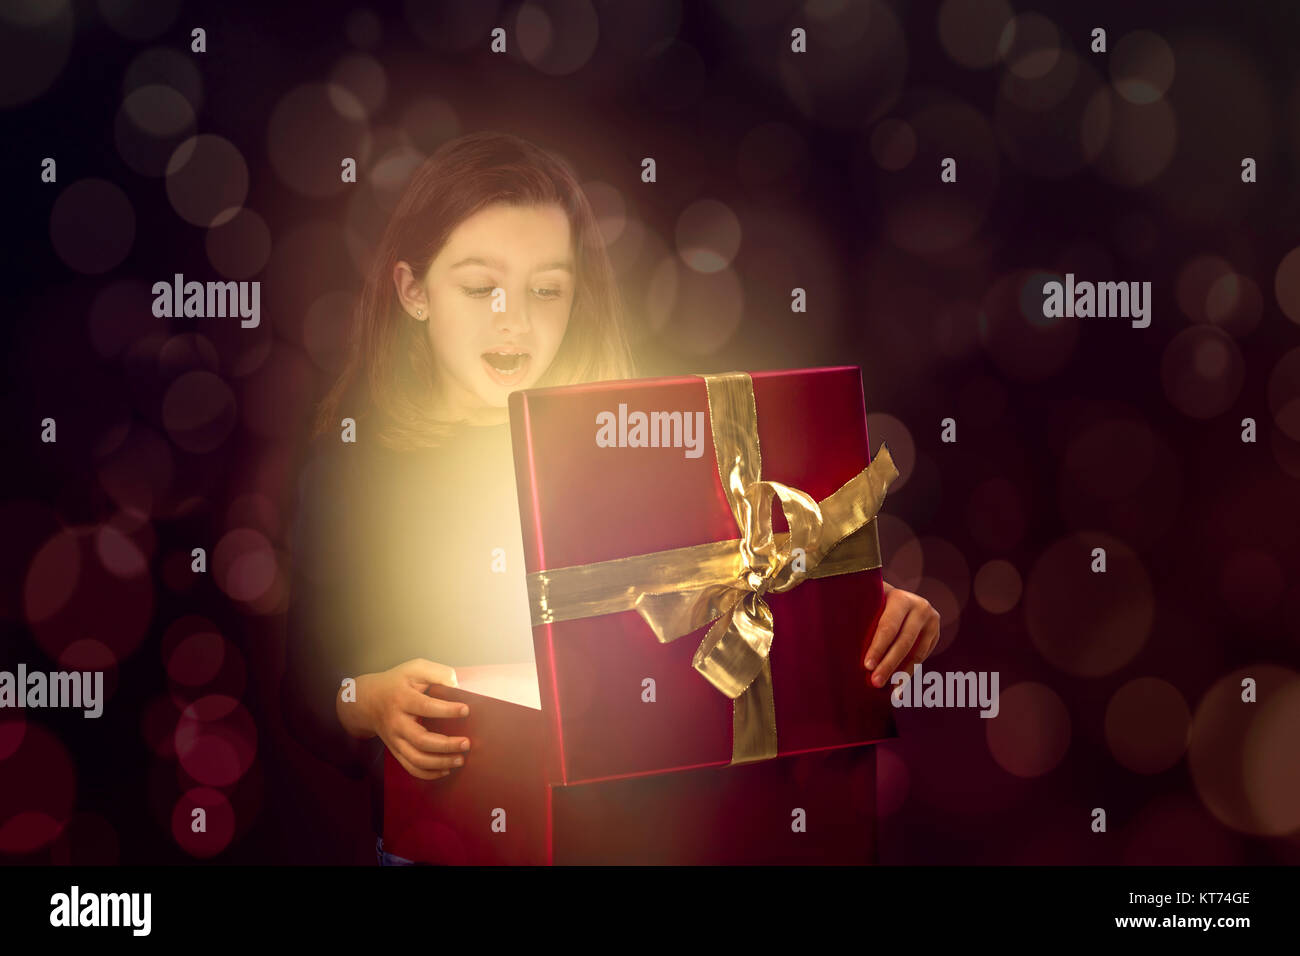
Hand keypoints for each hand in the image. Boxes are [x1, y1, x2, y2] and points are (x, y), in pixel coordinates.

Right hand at [345, 658, 470, 780]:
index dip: (447, 710)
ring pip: (416, 759)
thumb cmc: (398, 682)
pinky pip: (410, 768)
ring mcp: (395, 739)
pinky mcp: (396, 750)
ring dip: (440, 763)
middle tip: (466, 743)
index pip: (425, 706)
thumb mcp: (415, 668)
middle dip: (445, 745)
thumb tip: (458, 689)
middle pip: (420, 740)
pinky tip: (446, 769)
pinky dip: (428, 774)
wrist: (369, 700)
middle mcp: (396, 722)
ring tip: (460, 759)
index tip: (466, 710)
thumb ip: (438, 673)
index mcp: (402, 698)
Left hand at [862, 581, 939, 688]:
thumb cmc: (872, 602)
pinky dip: (908, 672)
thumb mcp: (868, 602)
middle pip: (904, 642)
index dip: (878, 648)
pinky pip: (922, 657)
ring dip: (901, 674)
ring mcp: (932, 621)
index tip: (866, 666)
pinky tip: (898, 686)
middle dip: (888, 665)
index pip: (888, 627)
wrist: (897, 597)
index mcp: (901, 598)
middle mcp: (921, 607)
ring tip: (889, 691)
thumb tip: (835, 641)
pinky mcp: (936, 634)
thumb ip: (859, 615)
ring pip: (916, 653)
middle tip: (875, 683)